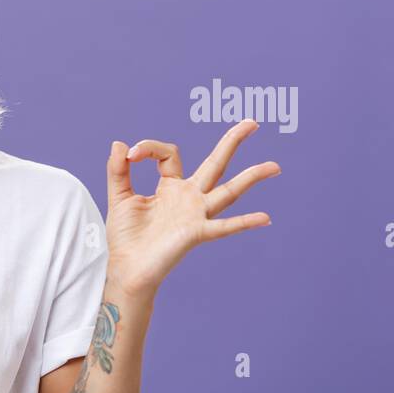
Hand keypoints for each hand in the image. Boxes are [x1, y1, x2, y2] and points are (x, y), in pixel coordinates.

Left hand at [104, 119, 280, 299]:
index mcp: (171, 187)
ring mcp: (196, 215)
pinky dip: (245, 222)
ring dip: (252, 178)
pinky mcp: (196, 233)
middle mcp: (189, 198)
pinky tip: (265, 218)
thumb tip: (120, 144)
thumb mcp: (120, 197)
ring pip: (229, 191)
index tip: (131, 155)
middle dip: (233, 142)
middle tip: (253, 122)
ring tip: (275, 166)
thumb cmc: (126, 239)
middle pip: (216, 164)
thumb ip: (118, 170)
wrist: (125, 270)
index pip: (170, 154)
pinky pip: (224, 227)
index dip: (149, 148)